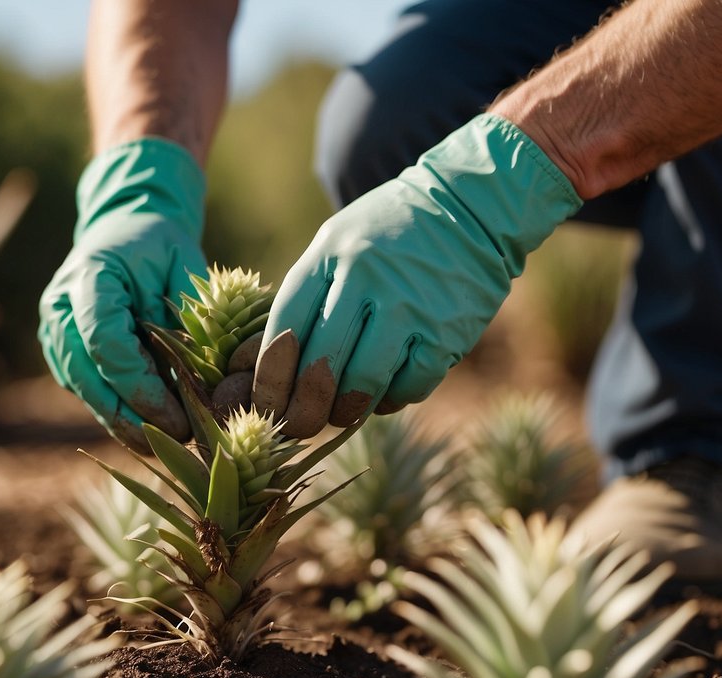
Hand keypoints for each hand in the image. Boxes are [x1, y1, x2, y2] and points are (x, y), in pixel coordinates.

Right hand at [39, 138, 205, 451]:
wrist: (122, 229)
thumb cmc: (158, 244)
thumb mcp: (183, 263)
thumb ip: (188, 314)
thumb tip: (204, 377)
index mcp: (88, 277)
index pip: (105, 341)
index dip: (139, 384)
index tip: (176, 415)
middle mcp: (60, 308)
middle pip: (89, 377)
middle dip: (133, 415)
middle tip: (178, 439)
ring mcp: (55, 334)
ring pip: (87, 392)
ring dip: (125, 422)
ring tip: (170, 442)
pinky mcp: (62, 355)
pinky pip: (90, 392)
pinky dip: (119, 412)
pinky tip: (152, 431)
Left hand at [252, 114, 583, 436]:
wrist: (470, 206)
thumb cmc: (387, 235)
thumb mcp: (336, 246)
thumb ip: (303, 300)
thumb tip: (251, 366)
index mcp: (329, 255)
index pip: (286, 329)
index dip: (269, 378)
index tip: (265, 405)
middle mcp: (366, 277)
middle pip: (320, 365)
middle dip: (302, 409)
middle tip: (297, 426)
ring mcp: (409, 304)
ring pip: (362, 383)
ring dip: (346, 410)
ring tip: (341, 411)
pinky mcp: (446, 330)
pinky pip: (409, 386)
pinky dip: (394, 398)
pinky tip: (387, 391)